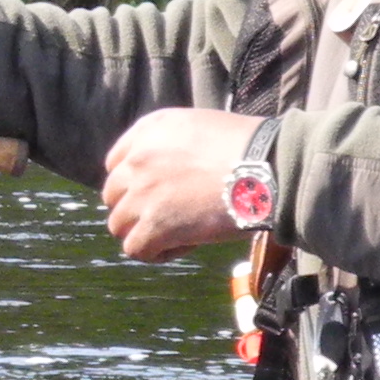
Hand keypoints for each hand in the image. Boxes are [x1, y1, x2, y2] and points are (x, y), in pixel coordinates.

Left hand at [100, 107, 271, 260]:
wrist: (266, 167)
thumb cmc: (249, 148)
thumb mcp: (200, 128)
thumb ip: (172, 144)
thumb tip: (168, 172)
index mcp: (149, 131)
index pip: (116, 163)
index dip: (134, 182)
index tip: (156, 193)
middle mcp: (138, 159)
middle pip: (113, 195)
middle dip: (136, 208)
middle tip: (167, 216)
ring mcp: (143, 193)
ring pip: (119, 224)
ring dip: (143, 231)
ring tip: (175, 233)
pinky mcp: (156, 225)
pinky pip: (135, 248)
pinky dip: (155, 252)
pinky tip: (181, 246)